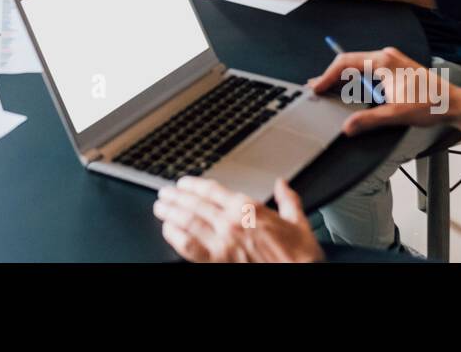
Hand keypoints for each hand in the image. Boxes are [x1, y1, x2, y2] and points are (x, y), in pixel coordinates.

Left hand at [154, 177, 322, 262]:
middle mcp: (232, 223)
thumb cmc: (299, 257)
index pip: (212, 190)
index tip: (183, 183)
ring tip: (160, 207)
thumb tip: (283, 184)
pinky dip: (175, 237)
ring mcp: (222, 243)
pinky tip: (168, 231)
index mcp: (249, 209)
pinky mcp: (217, 262)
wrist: (299, 277)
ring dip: (171, 213)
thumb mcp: (299, 223)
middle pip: (195, 204)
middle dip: (176, 197)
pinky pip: (189, 247)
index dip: (193, 185)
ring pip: (188, 222)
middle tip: (164, 193)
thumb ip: (289, 200)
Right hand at [307, 47, 460, 133]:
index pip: (345, 62)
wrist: (455, 104)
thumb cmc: (432, 104)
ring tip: (329, 89)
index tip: (316, 87)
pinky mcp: (396, 69)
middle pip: (350, 62)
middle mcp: (386, 57)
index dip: (327, 75)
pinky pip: (369, 71)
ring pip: (359, 66)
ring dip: (344, 78)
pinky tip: (351, 90)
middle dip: (332, 76)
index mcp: (383, 62)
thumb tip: (348, 126)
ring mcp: (392, 62)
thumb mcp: (396, 114)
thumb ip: (368, 120)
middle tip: (316, 88)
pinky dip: (357, 80)